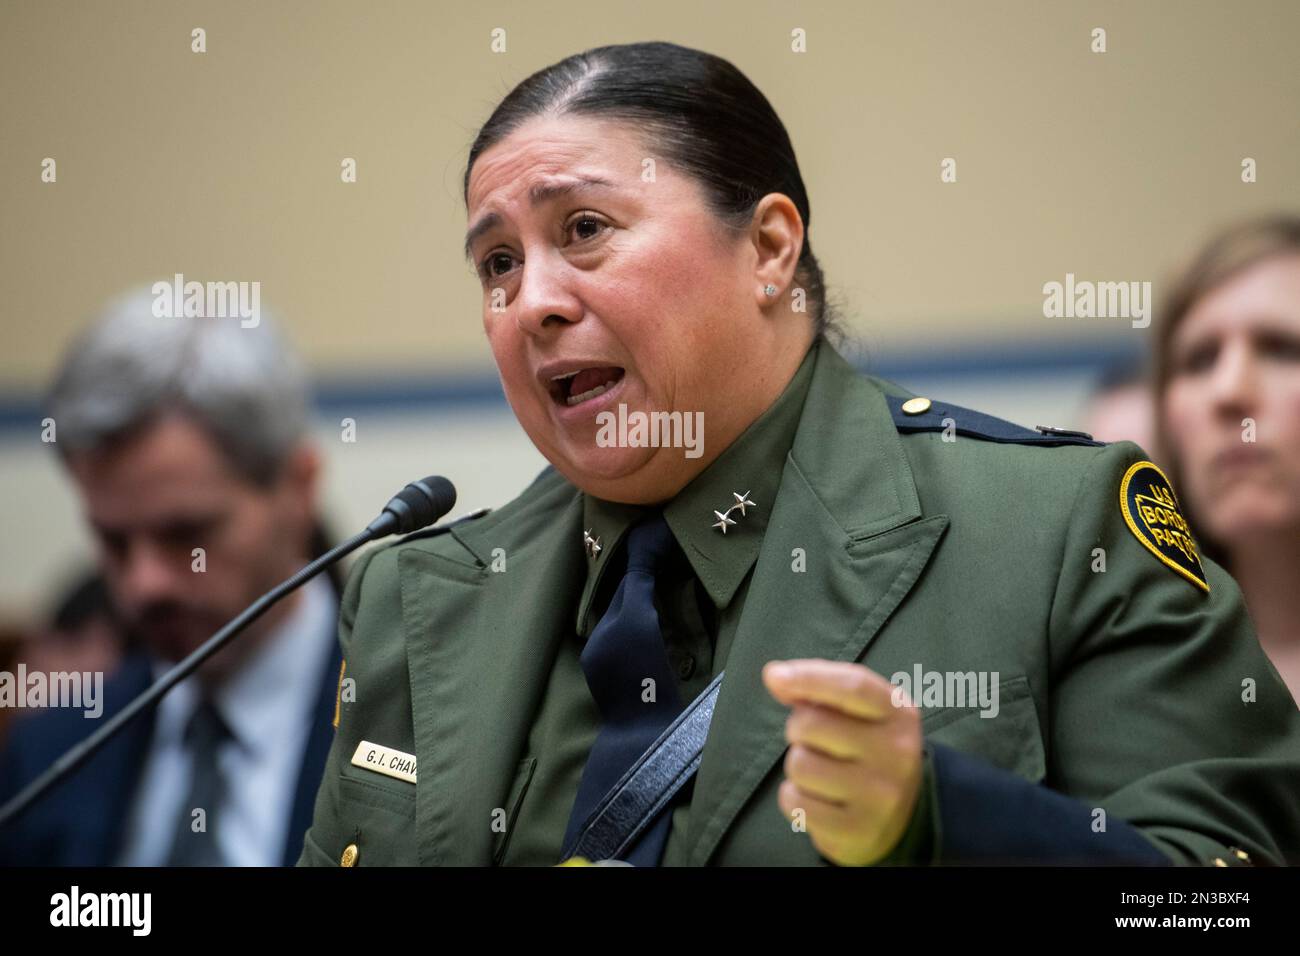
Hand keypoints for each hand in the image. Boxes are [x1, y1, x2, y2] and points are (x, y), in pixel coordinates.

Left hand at [762, 658, 922, 865]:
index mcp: (899, 713)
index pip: (852, 686)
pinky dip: (793, 797)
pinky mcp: (858, 830)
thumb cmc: (867, 751)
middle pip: (812, 724)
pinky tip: (816, 797)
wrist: (899, 818)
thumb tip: (774, 676)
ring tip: (819, 770)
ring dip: (797, 766)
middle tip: (813, 740)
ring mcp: (880, 795)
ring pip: (800, 764)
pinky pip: (795, 801)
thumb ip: (819, 687)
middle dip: (797, 729)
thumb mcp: (859, 712)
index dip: (808, 677)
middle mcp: (897, 752)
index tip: (775, 677)